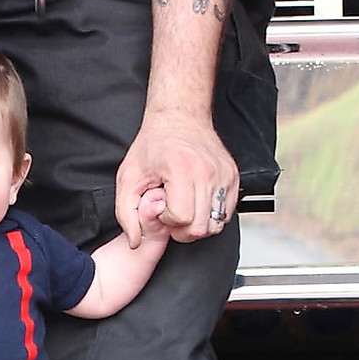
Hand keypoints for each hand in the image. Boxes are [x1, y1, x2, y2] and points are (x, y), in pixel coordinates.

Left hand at [115, 109, 238, 245]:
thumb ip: (125, 214)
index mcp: (181, 169)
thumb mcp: (128, 178)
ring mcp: (224, 174)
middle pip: (200, 228)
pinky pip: (226, 213)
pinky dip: (210, 215)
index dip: (167, 221)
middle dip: (182, 229)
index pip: (181, 219)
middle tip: (171, 212)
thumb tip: (134, 241)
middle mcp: (207, 171)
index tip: (161, 207)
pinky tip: (196, 203)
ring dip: (197, 225)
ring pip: (216, 224)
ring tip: (184, 208)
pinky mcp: (233, 177)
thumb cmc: (153, 145)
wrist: (179, 117)